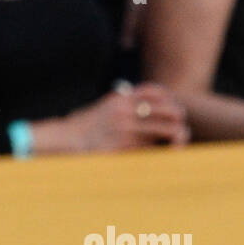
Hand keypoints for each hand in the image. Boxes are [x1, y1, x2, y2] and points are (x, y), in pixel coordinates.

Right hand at [59, 82, 189, 151]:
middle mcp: (125, 111)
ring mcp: (124, 128)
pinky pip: (150, 147)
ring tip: (179, 141)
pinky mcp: (122, 146)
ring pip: (163, 129)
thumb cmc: (82, 127)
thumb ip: (122, 104)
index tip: (172, 107)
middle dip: (177, 117)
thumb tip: (143, 105)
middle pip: (165, 108)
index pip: (154, 91)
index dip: (168, 98)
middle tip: (180, 126)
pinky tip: (165, 153)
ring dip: (175, 135)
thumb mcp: (103, 108)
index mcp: (121, 99)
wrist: (64, 141)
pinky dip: (161, 150)